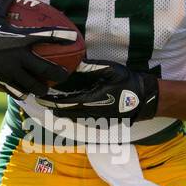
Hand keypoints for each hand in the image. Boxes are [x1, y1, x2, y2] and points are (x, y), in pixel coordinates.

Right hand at [0, 0, 72, 97]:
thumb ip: (3, 1)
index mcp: (20, 38)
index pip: (47, 36)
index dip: (63, 36)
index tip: (74, 37)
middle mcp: (19, 57)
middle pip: (47, 68)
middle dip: (60, 73)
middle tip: (67, 73)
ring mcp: (11, 72)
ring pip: (34, 85)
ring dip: (43, 87)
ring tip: (48, 88)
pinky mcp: (2, 81)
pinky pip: (17, 90)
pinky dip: (23, 92)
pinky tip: (27, 94)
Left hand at [34, 61, 159, 122]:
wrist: (145, 99)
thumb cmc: (128, 82)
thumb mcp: (110, 69)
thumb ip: (91, 67)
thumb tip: (74, 64)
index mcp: (92, 100)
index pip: (66, 103)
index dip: (52, 101)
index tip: (40, 96)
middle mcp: (92, 113)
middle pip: (66, 113)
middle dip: (53, 107)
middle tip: (41, 99)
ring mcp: (97, 119)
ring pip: (73, 117)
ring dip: (61, 110)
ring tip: (50, 102)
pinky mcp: (102, 122)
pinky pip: (82, 119)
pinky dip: (72, 113)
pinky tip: (68, 106)